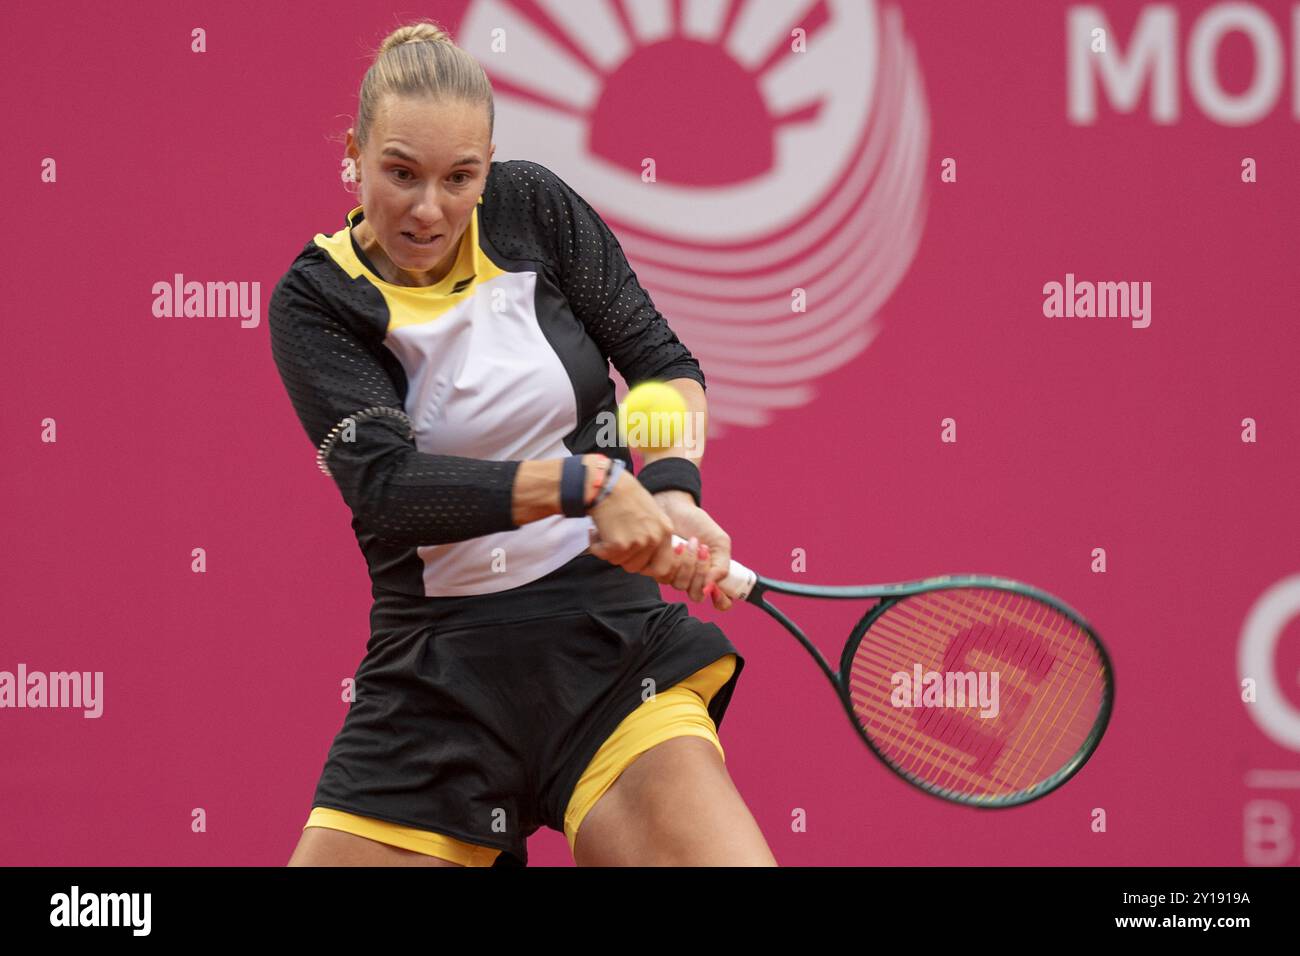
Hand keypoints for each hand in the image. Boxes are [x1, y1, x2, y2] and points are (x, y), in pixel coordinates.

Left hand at [652, 490, 733, 610]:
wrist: (675, 508)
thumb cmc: (699, 524)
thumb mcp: (719, 541)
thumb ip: (721, 565)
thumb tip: (711, 587)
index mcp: (713, 576)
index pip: (720, 601)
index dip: (721, 600)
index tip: (718, 590)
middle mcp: (694, 580)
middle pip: (697, 595)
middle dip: (701, 573)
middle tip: (703, 551)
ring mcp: (676, 576)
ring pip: (681, 585)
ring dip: (688, 563)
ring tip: (692, 542)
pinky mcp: (659, 568)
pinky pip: (666, 576)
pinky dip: (675, 560)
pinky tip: (678, 545)